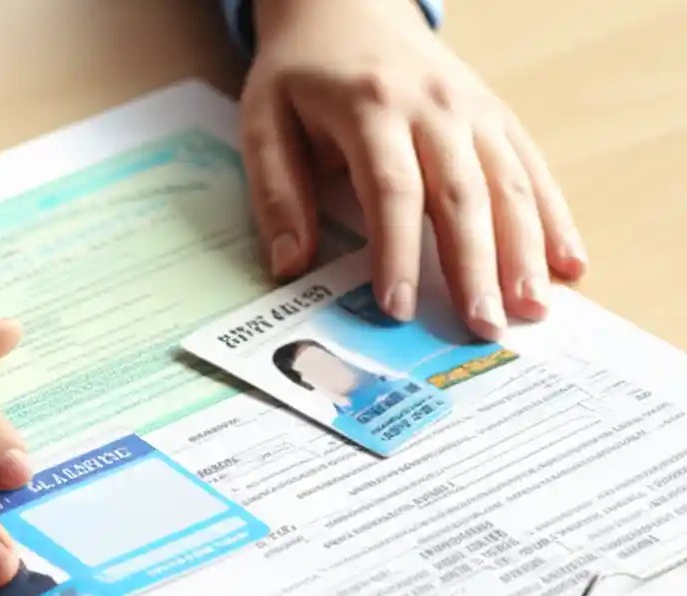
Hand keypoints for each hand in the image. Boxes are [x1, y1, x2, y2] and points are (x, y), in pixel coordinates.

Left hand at [241, 0, 587, 339]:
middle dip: (475, 265)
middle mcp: (432, 105)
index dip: (397, 251)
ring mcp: (473, 108)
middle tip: (482, 326)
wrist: (347, 5)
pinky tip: (569, 265)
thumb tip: (289, 266)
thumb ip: (277, 193)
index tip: (397, 307)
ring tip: (532, 310)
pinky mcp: (496, 114)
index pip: (392, 188)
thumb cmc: (301, 73)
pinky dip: (553, 218)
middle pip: (461, 192)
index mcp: (369, 106)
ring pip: (509, 182)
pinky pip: (531, 167)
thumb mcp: (264, 121)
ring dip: (525, 251)